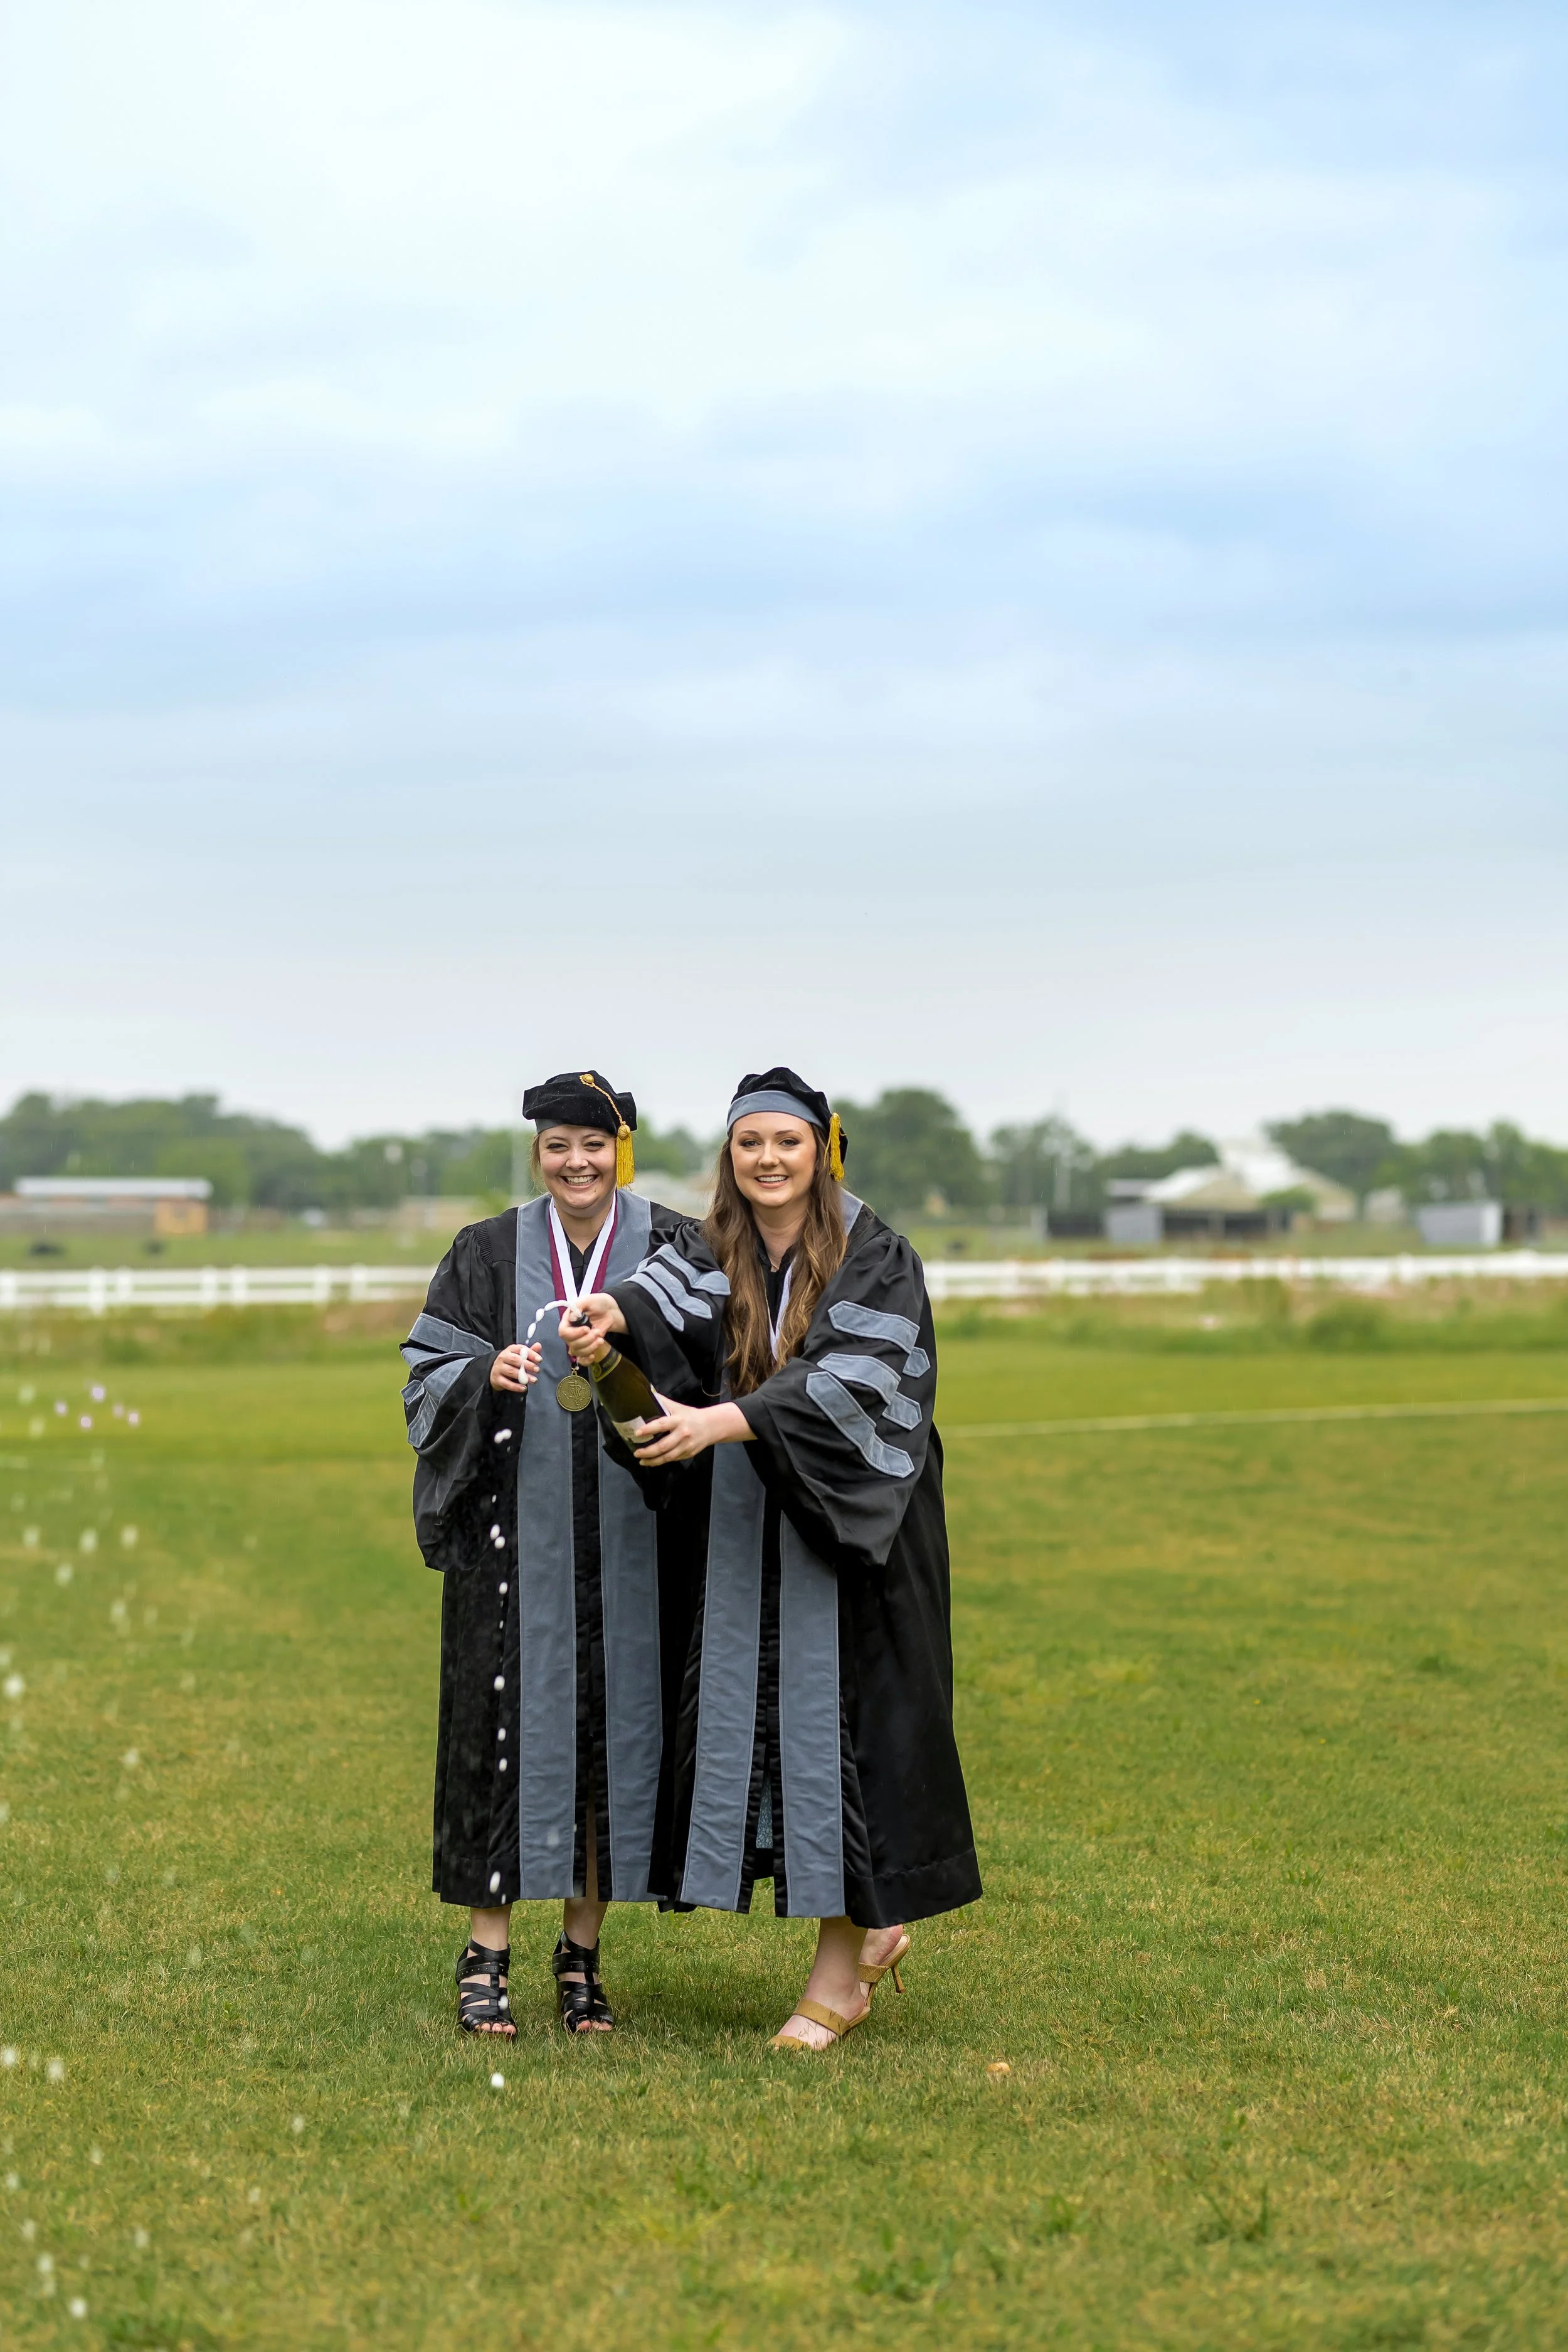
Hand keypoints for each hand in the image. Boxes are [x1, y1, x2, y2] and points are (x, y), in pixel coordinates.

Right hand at [490, 1342, 542, 1393]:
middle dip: (528, 1365)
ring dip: (523, 1376)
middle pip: (515, 1359)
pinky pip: (506, 1383)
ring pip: (511, 1371)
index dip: (531, 1354)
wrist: (495, 1372)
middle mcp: (503, 1357)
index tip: (540, 1360)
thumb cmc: (511, 1363)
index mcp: (510, 1350)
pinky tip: (524, 1388)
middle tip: (537, 1370)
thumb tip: (538, 1345)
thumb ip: (530, 1352)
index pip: (520, 1349)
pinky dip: (516, 1386)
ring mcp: (498, 1368)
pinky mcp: (496, 1379)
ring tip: (534, 1380)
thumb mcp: (520, 1356)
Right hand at [561, 1293, 625, 1365]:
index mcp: (568, 1320)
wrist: (610, 1311)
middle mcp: (570, 1332)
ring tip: (600, 1338)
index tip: (587, 1329)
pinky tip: (593, 1355)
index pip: (563, 1332)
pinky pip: (581, 1359)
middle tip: (597, 1332)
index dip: (574, 1333)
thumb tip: (571, 1317)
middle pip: (571, 1344)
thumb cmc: (598, 1303)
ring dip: (590, 1347)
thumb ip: (578, 1305)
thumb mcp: (588, 1300)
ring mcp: (578, 1341)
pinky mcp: (586, 1348)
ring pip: (577, 1352)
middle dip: (587, 1340)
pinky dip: (586, 1360)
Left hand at [628, 1397, 749, 1465]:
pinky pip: (673, 1459)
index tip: (637, 1433)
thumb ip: (663, 1402)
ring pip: (667, 1457)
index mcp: (678, 1420)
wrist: (711, 1426)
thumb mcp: (678, 1407)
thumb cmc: (690, 1415)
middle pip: (663, 1446)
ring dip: (652, 1460)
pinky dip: (661, 1462)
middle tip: (636, 1452)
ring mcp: (686, 1446)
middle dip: (648, 1451)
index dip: (649, 1429)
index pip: (661, 1424)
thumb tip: (647, 1393)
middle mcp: (682, 1434)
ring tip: (641, 1460)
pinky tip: (652, 1461)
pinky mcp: (688, 1454)